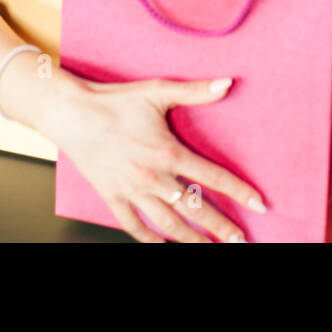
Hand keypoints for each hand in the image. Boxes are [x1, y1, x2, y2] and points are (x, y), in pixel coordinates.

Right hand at [52, 75, 265, 242]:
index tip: (259, 205)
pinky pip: (133, 226)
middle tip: (241, 240)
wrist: (71, 114)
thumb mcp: (158, 91)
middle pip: (195, 210)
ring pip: (168, 225)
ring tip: (210, 250)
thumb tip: (228, 82)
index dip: (240, 192)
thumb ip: (195, 91)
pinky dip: (149, 240)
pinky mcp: (112, 197)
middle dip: (221, 228)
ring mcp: (132, 191)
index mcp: (169, 153)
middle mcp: (154, 178)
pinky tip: (164, 247)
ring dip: (192, 240)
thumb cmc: (115, 101)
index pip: (214, 178)